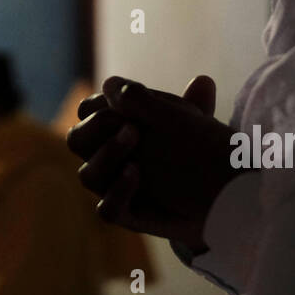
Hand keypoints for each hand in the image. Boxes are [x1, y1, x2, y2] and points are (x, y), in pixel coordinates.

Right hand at [68, 75, 239, 243]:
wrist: (217, 195)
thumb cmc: (196, 149)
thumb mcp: (195, 122)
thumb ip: (192, 103)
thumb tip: (195, 81)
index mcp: (114, 127)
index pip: (87, 110)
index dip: (96, 103)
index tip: (117, 97)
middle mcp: (107, 157)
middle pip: (76, 140)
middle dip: (95, 127)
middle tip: (126, 121)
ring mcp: (113, 186)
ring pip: (88, 175)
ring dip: (107, 154)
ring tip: (134, 137)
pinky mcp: (126, 214)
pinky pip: (106, 210)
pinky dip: (116, 191)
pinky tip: (135, 173)